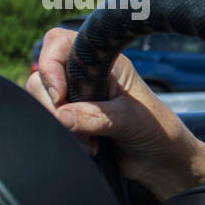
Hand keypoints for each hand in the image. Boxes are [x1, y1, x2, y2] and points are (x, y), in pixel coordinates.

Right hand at [25, 26, 204, 200]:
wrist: (163, 161)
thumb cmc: (159, 132)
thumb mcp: (130, 120)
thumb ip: (95, 117)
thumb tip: (60, 115)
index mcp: (105, 62)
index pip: (59, 43)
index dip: (50, 66)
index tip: (59, 96)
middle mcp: (87, 75)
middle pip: (41, 75)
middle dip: (52, 104)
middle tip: (74, 126)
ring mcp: (77, 97)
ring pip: (41, 100)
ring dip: (58, 123)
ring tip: (89, 140)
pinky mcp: (73, 119)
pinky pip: (49, 121)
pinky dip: (61, 135)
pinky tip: (87, 146)